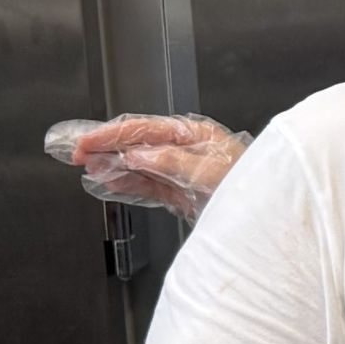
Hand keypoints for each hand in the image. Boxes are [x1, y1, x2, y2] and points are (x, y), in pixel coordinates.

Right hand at [43, 114, 248, 222]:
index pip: (144, 129)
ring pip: (139, 165)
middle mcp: (186, 150)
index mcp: (194, 135)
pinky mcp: (183, 193)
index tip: (86, 141)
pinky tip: (110, 182)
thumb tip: (137, 154)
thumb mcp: (210, 170)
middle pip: (137, 145)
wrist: (269, 214)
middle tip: (75, 153)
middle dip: (106, 147)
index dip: (111, 135)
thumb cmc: (251, 185)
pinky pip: (149, 185)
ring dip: (112, 166)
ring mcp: (183, 172)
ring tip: (88, 168)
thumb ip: (170, 161)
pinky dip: (127, 184)